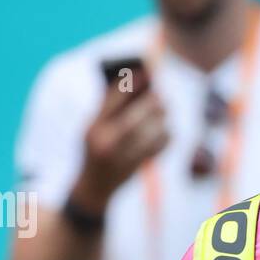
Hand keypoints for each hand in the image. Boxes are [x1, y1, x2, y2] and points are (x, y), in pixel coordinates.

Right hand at [78, 77, 169, 212]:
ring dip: (161, 119)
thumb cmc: (94, 150)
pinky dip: (165, 136)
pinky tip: (166, 131)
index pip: (113, 98)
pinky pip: (157, 147)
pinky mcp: (135, 166)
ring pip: (149, 132)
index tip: (146, 72)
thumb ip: (108, 108)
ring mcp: (120, 156)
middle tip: (162, 95)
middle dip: (151, 103)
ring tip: (165, 111)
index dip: (132, 83)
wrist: (94, 187)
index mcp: (93, 126)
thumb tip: (134, 83)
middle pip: (135, 116)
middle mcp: (105, 141)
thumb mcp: (92, 128)